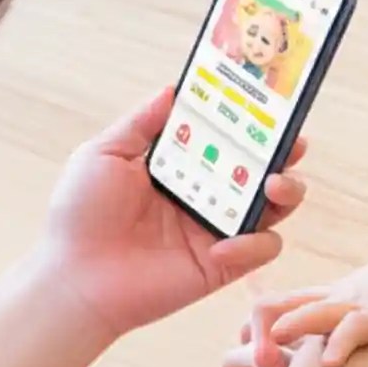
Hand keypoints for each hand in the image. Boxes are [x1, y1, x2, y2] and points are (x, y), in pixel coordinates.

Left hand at [41, 87, 307, 337]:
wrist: (74, 278)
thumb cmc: (80, 215)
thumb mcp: (104, 154)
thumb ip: (142, 122)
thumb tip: (173, 88)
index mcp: (181, 166)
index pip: (227, 138)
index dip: (251, 122)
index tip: (270, 103)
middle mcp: (205, 195)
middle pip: (261, 169)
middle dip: (284, 153)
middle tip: (293, 141)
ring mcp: (216, 230)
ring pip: (274, 208)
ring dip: (286, 192)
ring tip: (274, 185)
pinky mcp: (221, 266)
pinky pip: (260, 250)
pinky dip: (254, 244)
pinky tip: (224, 245)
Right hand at [245, 251, 367, 366]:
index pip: (359, 323)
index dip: (344, 340)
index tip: (327, 363)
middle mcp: (350, 299)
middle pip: (315, 308)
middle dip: (289, 330)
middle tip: (264, 360)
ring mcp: (330, 294)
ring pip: (289, 300)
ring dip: (266, 325)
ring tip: (247, 356)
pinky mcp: (317, 294)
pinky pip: (282, 302)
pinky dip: (261, 321)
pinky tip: (243, 345)